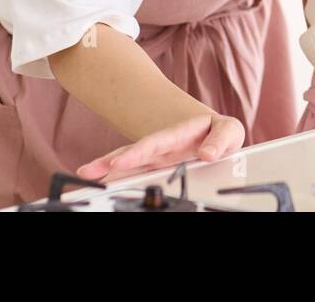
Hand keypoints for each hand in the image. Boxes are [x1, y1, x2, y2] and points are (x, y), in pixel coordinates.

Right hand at [75, 112, 244, 182]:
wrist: (219, 137)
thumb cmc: (221, 132)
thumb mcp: (229, 131)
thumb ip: (221, 140)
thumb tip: (208, 154)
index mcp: (179, 134)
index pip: (155, 143)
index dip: (137, 152)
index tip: (119, 162)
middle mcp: (163, 147)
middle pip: (133, 153)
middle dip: (110, 162)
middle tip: (88, 172)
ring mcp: (156, 159)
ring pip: (128, 164)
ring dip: (106, 170)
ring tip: (85, 177)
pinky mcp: (155, 169)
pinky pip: (134, 174)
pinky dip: (117, 179)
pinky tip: (101, 184)